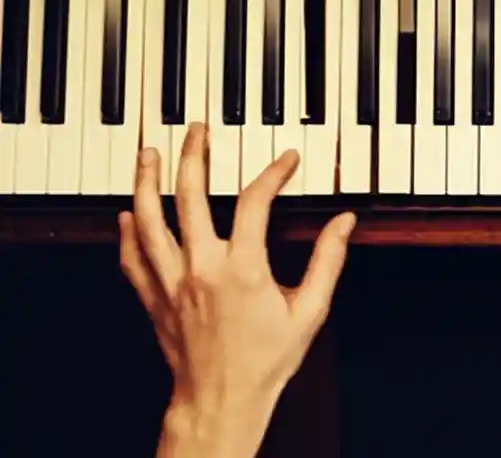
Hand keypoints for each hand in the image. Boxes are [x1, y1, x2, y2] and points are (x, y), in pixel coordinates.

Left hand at [118, 123, 355, 457]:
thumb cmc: (266, 360)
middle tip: (197, 130)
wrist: (222, 399)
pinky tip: (128, 211)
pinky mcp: (154, 299)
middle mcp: (201, 268)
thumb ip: (328, 261)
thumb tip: (344, 223)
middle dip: (193, 155)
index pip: (254, 202)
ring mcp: (171, 282)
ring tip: (150, 153)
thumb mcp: (310, 311)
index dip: (273, 173)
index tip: (286, 160)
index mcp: (242, 269)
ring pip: (148, 220)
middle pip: (189, 196)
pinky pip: (131, 258)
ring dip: (148, 182)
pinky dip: (127, 231)